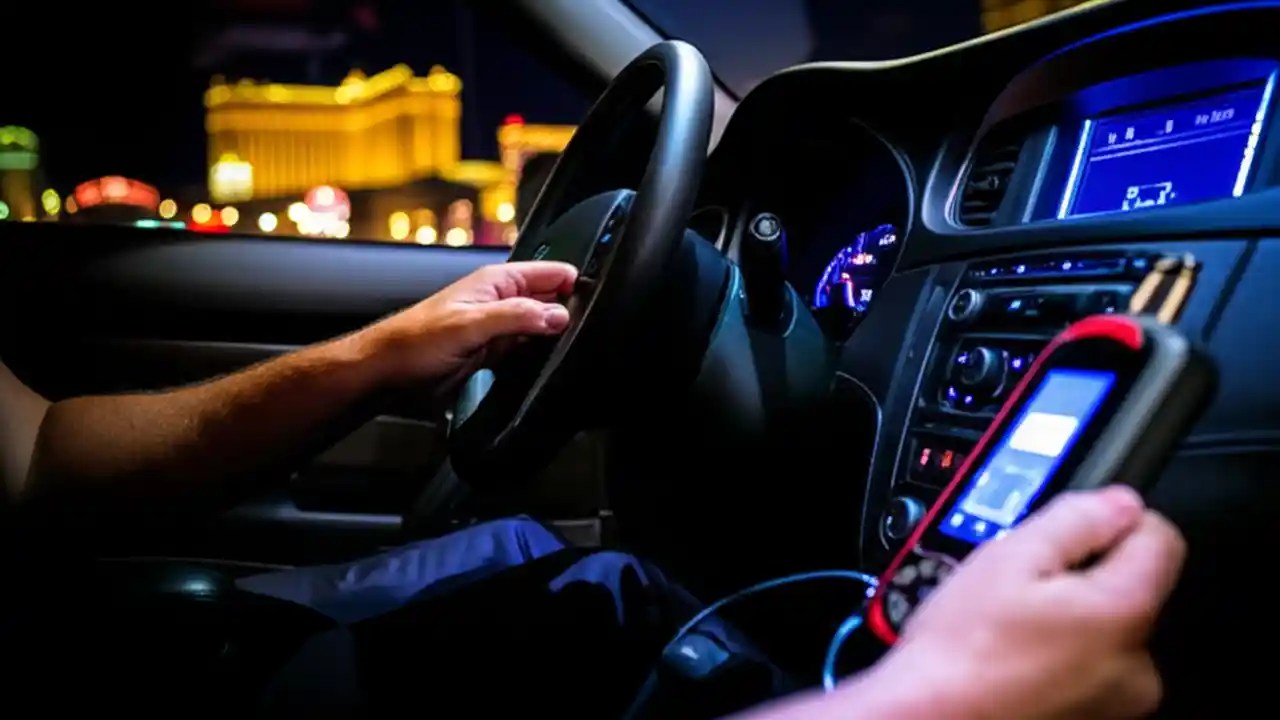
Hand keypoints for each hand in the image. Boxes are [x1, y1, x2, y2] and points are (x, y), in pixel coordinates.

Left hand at [360, 261, 577, 390]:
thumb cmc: (416, 341)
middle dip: (568, 312)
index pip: (550, 272)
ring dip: (555, 336)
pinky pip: (528, 349)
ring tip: (572, 349)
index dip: (573, 285)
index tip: (593, 305)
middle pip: (551, 300)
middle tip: (585, 332)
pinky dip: (539, 355)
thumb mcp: (470, 325)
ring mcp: (499, 326)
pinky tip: (549, 364)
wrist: (388, 372)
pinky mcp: (495, 351)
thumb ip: (517, 317)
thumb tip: (559, 314)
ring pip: (542, 326)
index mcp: (497, 281)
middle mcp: (502, 300)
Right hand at [855, 486, 1184, 719]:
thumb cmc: (961, 651)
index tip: (1070, 533)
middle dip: (1084, 576)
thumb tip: (1119, 503)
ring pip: (1108, 628)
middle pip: (1131, 586)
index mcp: (1124, 612)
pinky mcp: (1098, 717)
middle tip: (1023, 586)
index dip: (1112, 522)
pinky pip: (1092, 667)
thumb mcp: (1009, 558)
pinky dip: (1062, 656)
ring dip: (1071, 619)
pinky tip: (1019, 656)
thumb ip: (1075, 520)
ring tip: (1014, 627)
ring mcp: (1120, 700)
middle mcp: (1138, 664)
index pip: (1160, 537)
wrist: (930, 717)